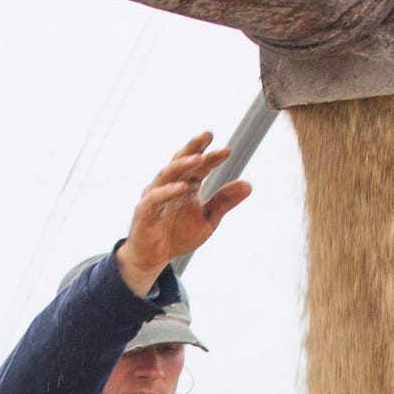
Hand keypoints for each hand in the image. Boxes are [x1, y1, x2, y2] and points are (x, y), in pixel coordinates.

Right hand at [114, 132, 252, 294]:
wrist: (154, 258)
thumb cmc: (179, 235)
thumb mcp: (208, 219)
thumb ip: (224, 202)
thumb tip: (249, 185)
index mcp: (187, 184)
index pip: (200, 166)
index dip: (212, 157)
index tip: (227, 151)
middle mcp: (170, 184)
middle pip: (181, 161)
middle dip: (194, 148)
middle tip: (207, 135)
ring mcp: (155, 195)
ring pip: (167, 174)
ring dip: (182, 165)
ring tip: (198, 158)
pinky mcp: (144, 211)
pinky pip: (155, 198)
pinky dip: (168, 192)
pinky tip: (182, 187)